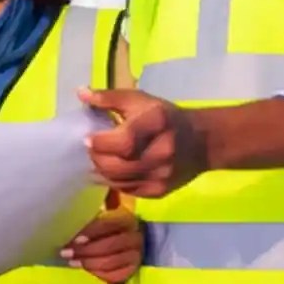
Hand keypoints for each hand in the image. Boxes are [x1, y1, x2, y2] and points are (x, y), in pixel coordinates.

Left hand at [60, 208, 141, 283]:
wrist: (131, 238)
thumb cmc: (110, 224)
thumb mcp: (103, 217)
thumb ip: (91, 221)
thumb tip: (68, 227)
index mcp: (127, 219)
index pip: (109, 224)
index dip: (91, 232)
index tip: (74, 240)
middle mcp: (135, 238)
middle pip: (110, 246)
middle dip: (86, 251)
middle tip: (66, 253)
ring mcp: (136, 256)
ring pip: (112, 262)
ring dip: (89, 263)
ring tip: (71, 261)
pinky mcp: (132, 270)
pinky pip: (115, 275)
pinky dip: (98, 273)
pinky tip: (85, 269)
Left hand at [79, 87, 207, 197]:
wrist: (203, 141)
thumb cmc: (166, 116)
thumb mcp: (140, 100)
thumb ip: (109, 97)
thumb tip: (80, 93)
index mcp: (156, 123)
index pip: (123, 141)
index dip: (101, 143)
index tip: (88, 138)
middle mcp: (162, 151)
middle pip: (118, 165)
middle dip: (97, 158)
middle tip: (91, 150)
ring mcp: (162, 175)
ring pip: (119, 181)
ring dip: (102, 171)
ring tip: (99, 159)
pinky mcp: (161, 191)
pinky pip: (128, 190)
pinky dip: (115, 181)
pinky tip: (112, 170)